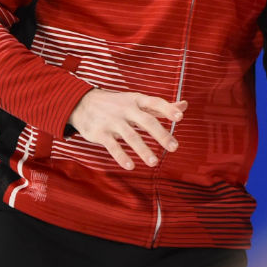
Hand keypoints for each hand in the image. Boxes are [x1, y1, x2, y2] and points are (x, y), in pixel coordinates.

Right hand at [68, 89, 186, 169]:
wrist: (82, 103)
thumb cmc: (117, 104)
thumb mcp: (137, 101)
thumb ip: (160, 106)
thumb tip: (184, 105)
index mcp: (137, 100)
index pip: (155, 103)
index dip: (168, 109)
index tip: (180, 117)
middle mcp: (126, 109)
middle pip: (146, 121)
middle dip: (161, 134)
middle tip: (174, 147)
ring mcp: (113, 121)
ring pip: (131, 136)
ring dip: (143, 150)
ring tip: (154, 162)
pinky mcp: (100, 133)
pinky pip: (113, 146)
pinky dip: (121, 156)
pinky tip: (131, 166)